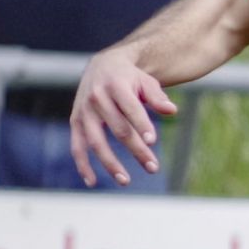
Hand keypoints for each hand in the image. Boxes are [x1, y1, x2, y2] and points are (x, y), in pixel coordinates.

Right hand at [70, 46, 175, 186]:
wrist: (102, 67)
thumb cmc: (130, 78)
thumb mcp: (146, 81)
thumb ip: (158, 97)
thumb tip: (172, 110)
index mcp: (116, 86)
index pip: (131, 108)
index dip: (141, 125)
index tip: (153, 142)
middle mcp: (96, 98)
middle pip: (118, 129)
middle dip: (137, 150)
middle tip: (153, 168)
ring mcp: (83, 111)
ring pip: (95, 142)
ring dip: (109, 163)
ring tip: (125, 181)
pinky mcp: (76, 121)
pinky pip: (77, 146)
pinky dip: (82, 164)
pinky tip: (92, 182)